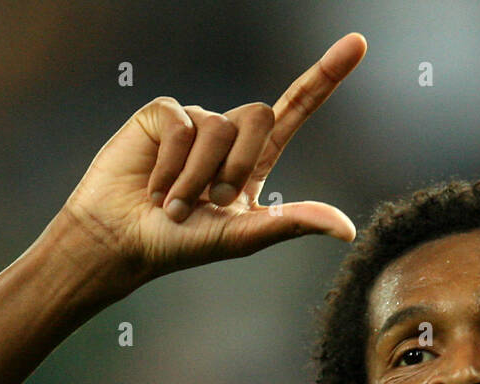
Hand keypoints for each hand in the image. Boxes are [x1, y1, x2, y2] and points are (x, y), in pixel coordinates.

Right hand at [55, 32, 366, 281]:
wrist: (122, 240)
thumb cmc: (179, 244)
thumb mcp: (243, 237)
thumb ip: (292, 222)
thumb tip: (347, 229)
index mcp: (252, 160)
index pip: (295, 109)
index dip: (325, 76)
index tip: (356, 44)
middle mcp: (225, 136)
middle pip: (261, 114)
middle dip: (240, 164)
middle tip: (212, 202)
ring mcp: (194, 122)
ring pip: (220, 126)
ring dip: (198, 177)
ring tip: (174, 204)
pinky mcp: (161, 115)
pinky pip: (183, 124)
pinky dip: (172, 164)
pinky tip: (153, 186)